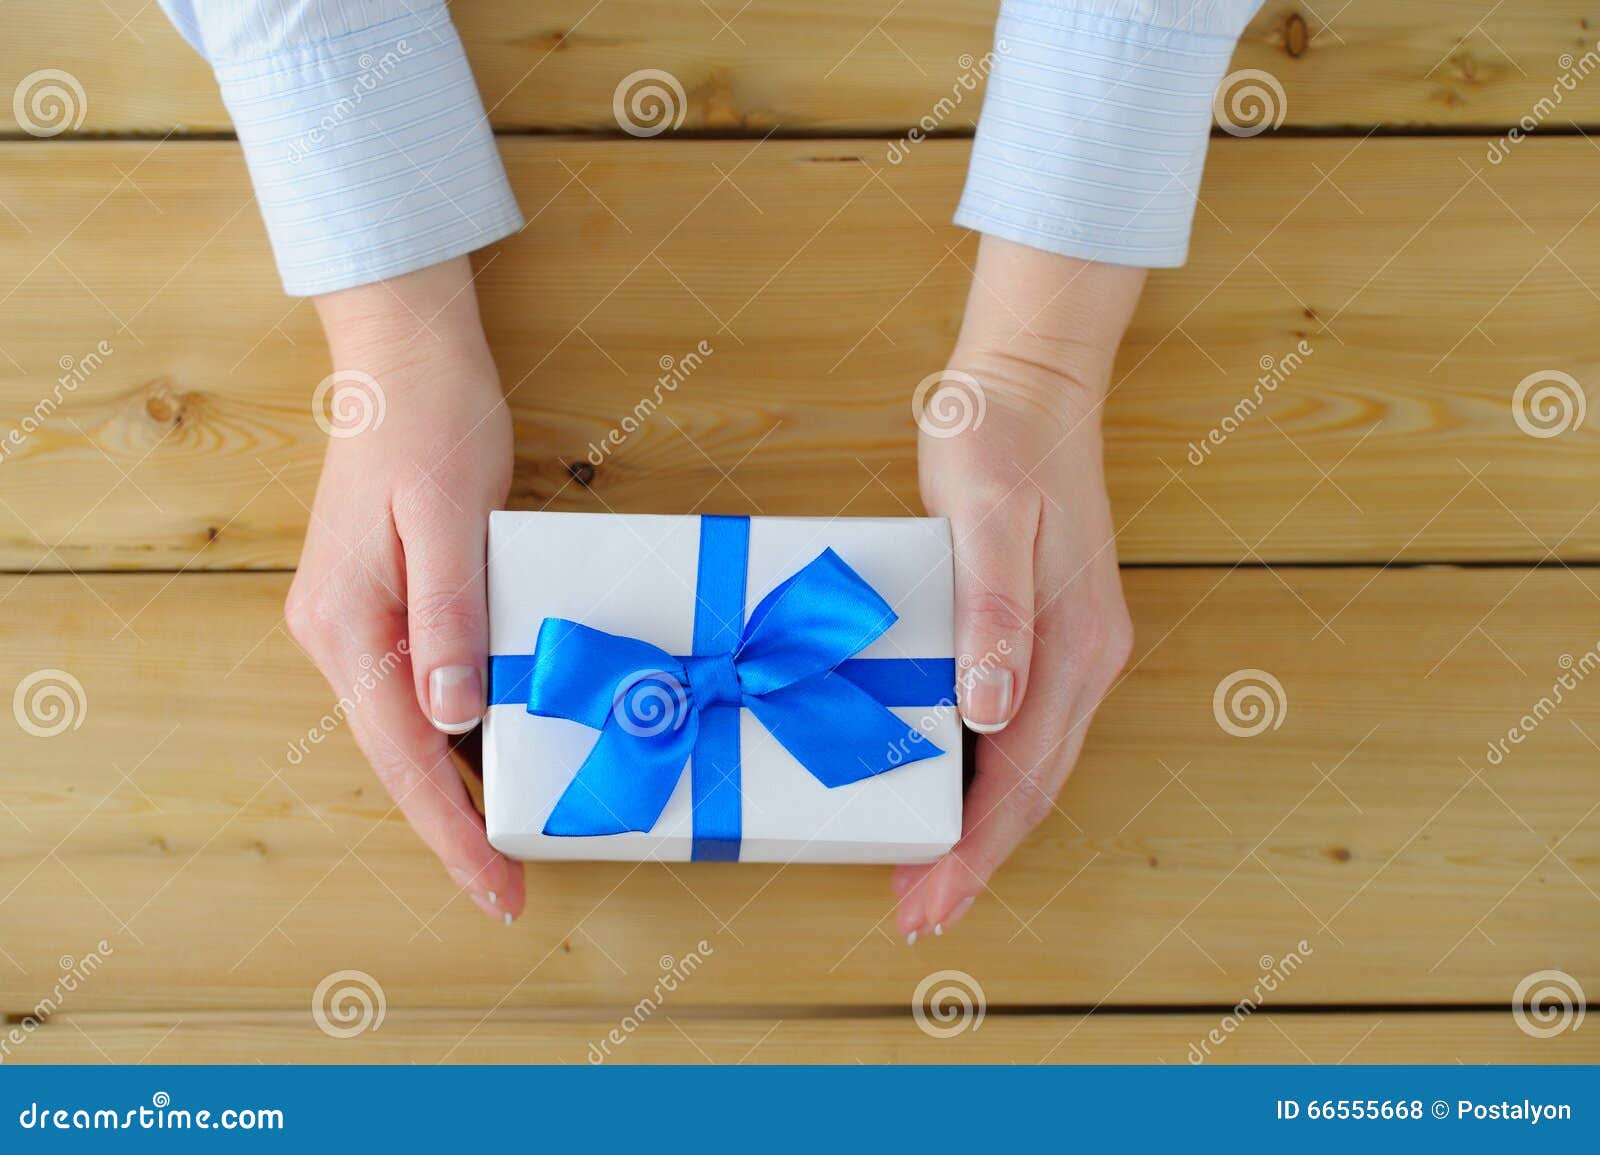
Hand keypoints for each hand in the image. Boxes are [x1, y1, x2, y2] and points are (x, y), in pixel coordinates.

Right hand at [284, 257, 522, 923]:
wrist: (405, 357)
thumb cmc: (432, 425)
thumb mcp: (451, 519)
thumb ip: (448, 619)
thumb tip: (452, 716)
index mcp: (348, 625)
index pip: (404, 756)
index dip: (452, 829)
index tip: (496, 886)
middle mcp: (338, 635)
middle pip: (398, 756)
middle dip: (453, 826)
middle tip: (509, 885)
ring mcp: (354, 621)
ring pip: (405, 729)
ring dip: (452, 787)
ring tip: (506, 841)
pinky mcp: (382, 603)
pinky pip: (415, 689)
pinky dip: (452, 734)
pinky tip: (489, 756)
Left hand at [894, 238, 1145, 940]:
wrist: (1028, 383)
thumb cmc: (999, 442)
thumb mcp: (985, 515)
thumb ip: (994, 614)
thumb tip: (990, 711)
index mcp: (1075, 644)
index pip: (1023, 774)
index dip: (975, 847)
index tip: (929, 900)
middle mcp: (1083, 659)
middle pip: (1030, 786)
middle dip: (975, 857)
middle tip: (917, 912)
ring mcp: (1070, 647)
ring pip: (1027, 763)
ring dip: (979, 825)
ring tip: (925, 874)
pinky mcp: (1044, 630)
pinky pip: (1016, 725)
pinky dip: (981, 773)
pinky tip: (944, 788)